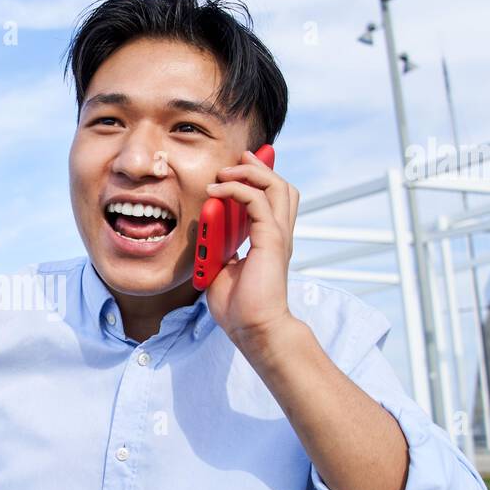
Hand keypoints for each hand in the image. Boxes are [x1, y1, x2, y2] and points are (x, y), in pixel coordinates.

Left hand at [203, 148, 300, 347]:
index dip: (259, 178)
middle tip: (237, 158)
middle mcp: (278, 235)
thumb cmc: (239, 308)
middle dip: (260, 167)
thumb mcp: (222, 271)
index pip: (272, 200)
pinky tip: (218, 190)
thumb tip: (206, 236)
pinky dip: (238, 189)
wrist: (254, 330)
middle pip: (282, 186)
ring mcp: (277, 236)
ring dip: (250, 172)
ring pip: (276, 186)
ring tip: (226, 171)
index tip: (237, 166)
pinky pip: (257, 201)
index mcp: (268, 241)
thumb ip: (219, 250)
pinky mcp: (271, 241)